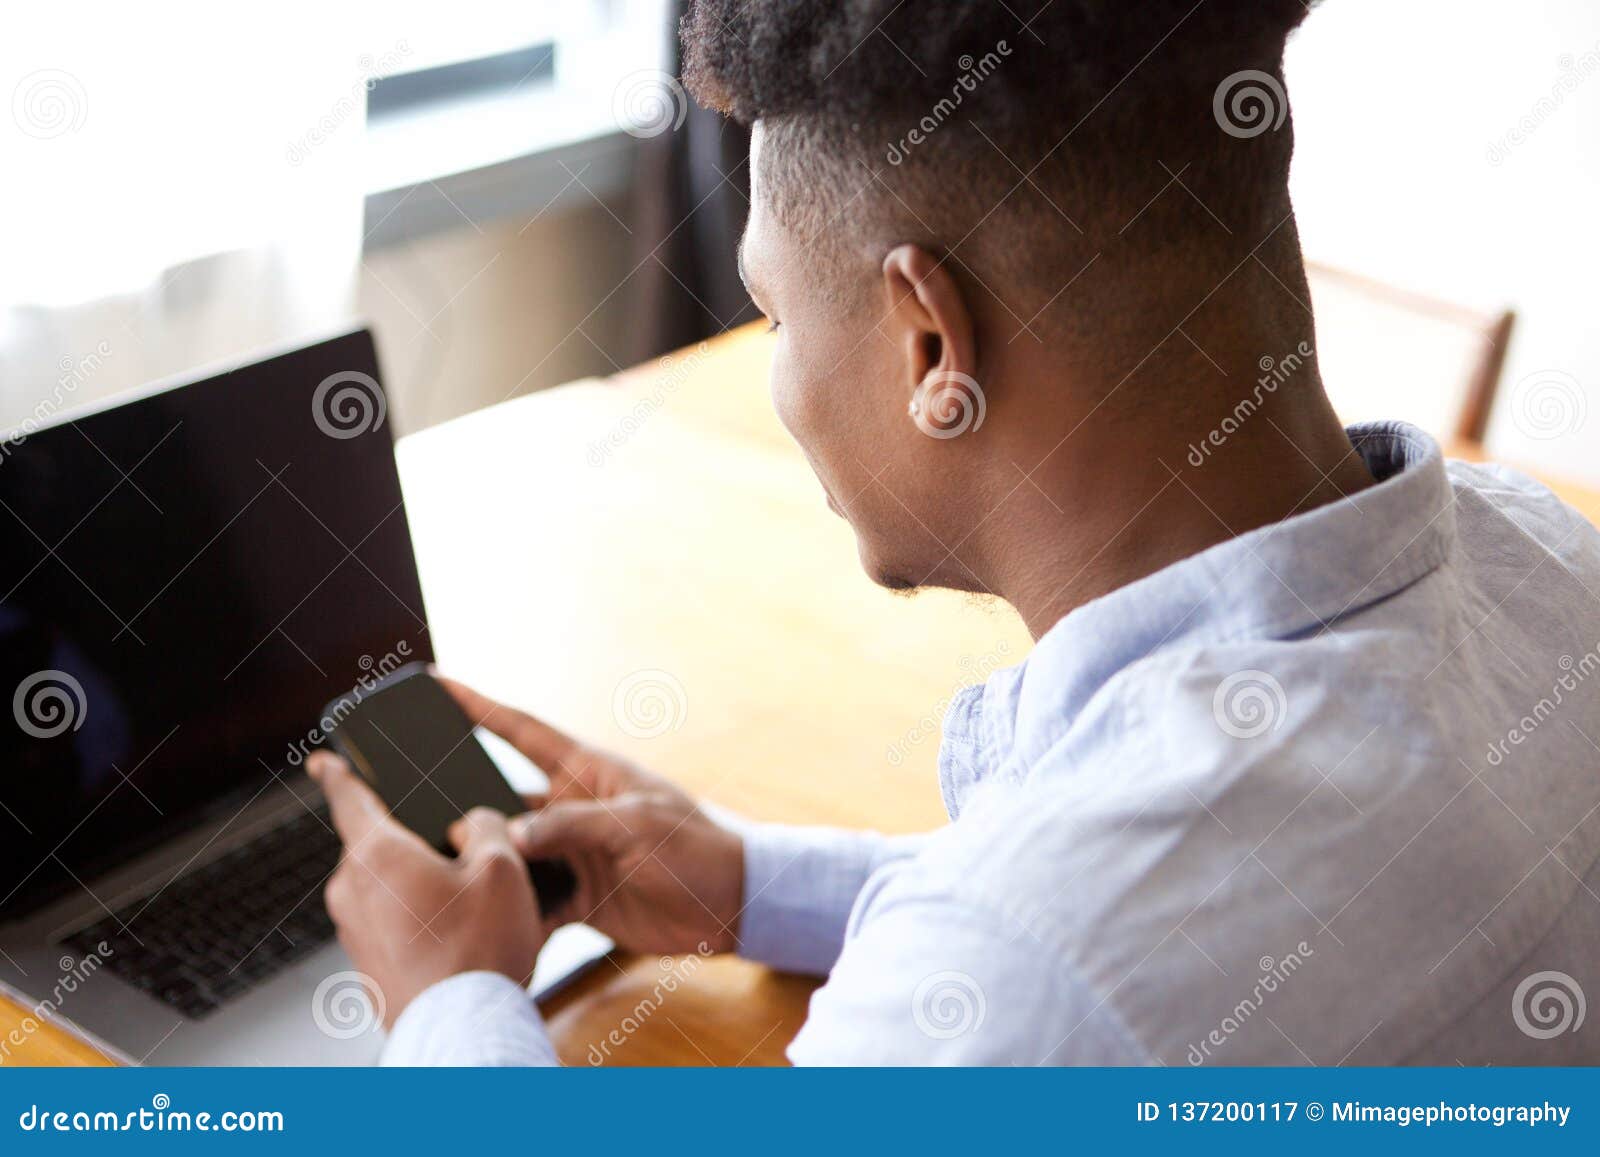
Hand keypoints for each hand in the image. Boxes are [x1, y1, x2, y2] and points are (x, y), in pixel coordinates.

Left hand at [307, 750, 545, 1027]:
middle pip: (383, 846)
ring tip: (473, 911)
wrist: (463, 1033)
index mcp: (376, 855)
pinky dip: (421, 923)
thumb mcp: (503, 869)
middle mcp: (352, 892)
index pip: (350, 798)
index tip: (323, 761)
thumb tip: (472, 825)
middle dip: (420, 845)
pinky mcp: (367, 965)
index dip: (339, 772)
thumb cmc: (478, 952)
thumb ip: (486, 826)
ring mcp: (355, 932)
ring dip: (424, 887)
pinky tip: (460, 941)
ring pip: (390, 888)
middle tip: (467, 859)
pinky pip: (393, 925)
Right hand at [440, 677, 744, 956]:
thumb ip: (573, 825)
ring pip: (510, 854)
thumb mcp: (637, 825)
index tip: (436, 682)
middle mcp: (571, 809)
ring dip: (482, 862)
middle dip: (460, 799)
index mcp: (586, 773)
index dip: (478, 706)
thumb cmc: (697, 847)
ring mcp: (572, 854)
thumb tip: (509, 834)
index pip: (521, 731)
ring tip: (436, 869)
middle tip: (408, 800)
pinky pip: (531, 902)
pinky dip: (510, 911)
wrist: (733, 905)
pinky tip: (482, 920)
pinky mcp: (578, 898)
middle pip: (502, 797)